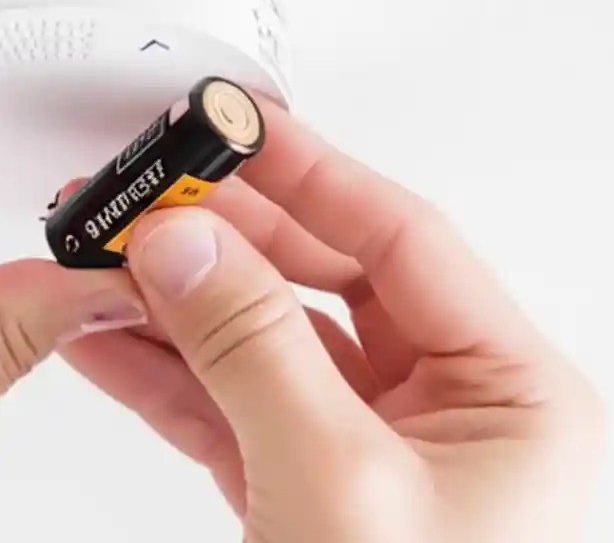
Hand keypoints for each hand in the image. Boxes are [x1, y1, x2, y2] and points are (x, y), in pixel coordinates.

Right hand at [62, 99, 603, 541]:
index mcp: (509, 395)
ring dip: (177, 303)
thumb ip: (258, 350)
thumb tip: (190, 245)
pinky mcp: (302, 487)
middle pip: (322, 282)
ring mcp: (368, 449)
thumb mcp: (340, 485)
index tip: (237, 126)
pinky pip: (228, 406)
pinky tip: (109, 339)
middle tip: (146, 196)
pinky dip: (163, 374)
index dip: (310, 174)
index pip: (401, 240)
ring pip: (263, 341)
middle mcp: (446, 413)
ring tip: (104, 259)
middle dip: (222, 240)